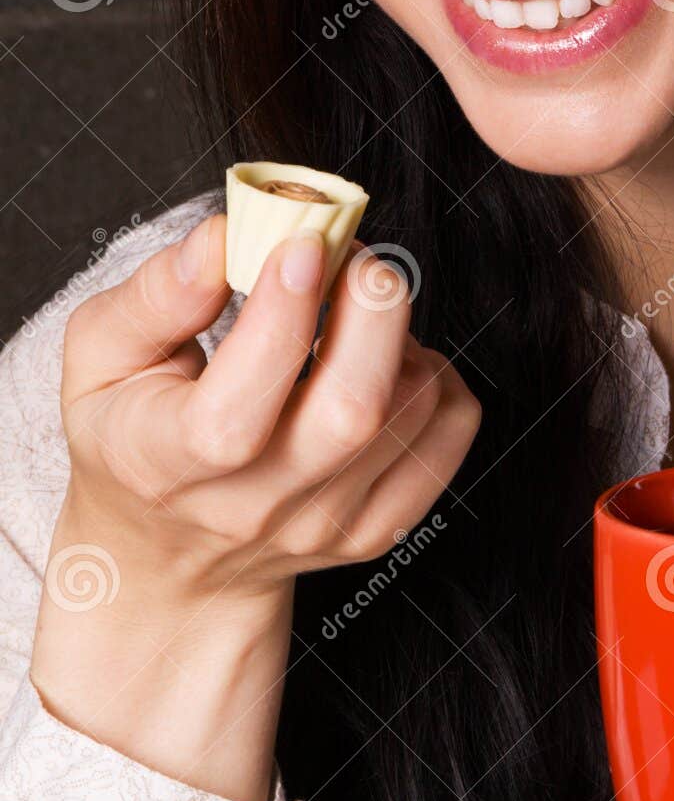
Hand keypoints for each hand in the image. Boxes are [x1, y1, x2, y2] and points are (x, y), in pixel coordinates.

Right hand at [58, 212, 479, 594]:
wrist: (169, 557)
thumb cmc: (131, 435)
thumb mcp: (98, 359)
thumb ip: (152, 297)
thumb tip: (221, 242)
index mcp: (164, 464)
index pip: (234, 414)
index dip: (281, 316)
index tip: (302, 243)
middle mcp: (252, 507)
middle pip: (353, 411)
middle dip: (370, 306)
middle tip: (349, 255)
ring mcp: (323, 525)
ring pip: (413, 409)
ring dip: (399, 332)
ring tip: (354, 308)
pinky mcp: (376, 528)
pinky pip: (448, 431)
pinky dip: (436, 373)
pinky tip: (385, 358)